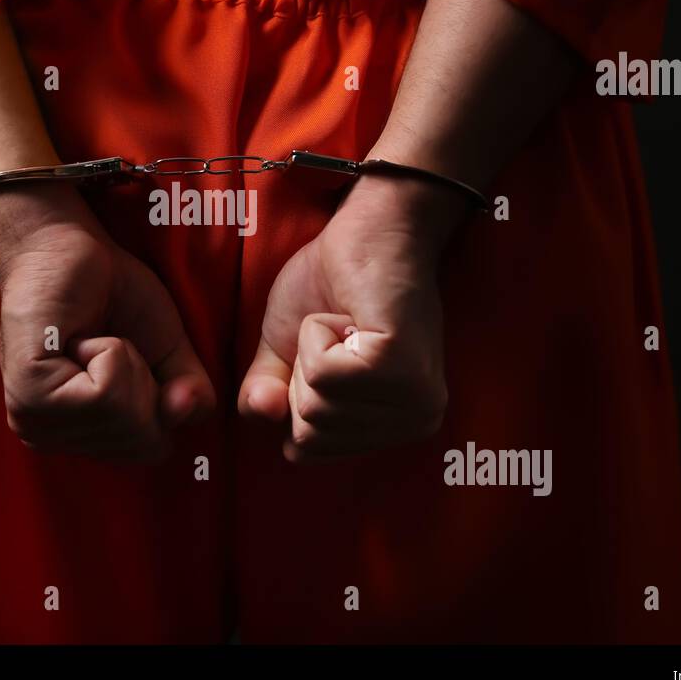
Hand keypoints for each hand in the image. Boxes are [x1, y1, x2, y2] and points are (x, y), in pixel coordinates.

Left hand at [0, 184, 215, 461]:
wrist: (69, 247)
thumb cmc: (114, 294)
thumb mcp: (168, 351)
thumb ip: (189, 395)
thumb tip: (186, 412)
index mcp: (78, 436)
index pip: (152, 449)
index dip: (158, 396)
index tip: (124, 354)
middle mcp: (50, 439)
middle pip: (143, 440)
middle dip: (144, 380)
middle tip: (107, 343)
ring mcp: (35, 422)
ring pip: (126, 419)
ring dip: (124, 362)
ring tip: (90, 339)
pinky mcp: (31, 395)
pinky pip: (106, 394)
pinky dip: (110, 353)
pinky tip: (77, 338)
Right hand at [237, 175, 463, 462]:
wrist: (365, 228)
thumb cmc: (329, 283)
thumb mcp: (284, 351)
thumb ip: (266, 395)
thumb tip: (264, 412)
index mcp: (393, 427)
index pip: (305, 451)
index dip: (292, 395)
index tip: (325, 352)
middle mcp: (416, 422)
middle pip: (308, 435)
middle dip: (301, 373)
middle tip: (337, 331)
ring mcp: (414, 399)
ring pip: (315, 407)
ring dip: (312, 350)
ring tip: (347, 322)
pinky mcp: (400, 367)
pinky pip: (324, 376)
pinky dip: (318, 334)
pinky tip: (352, 315)